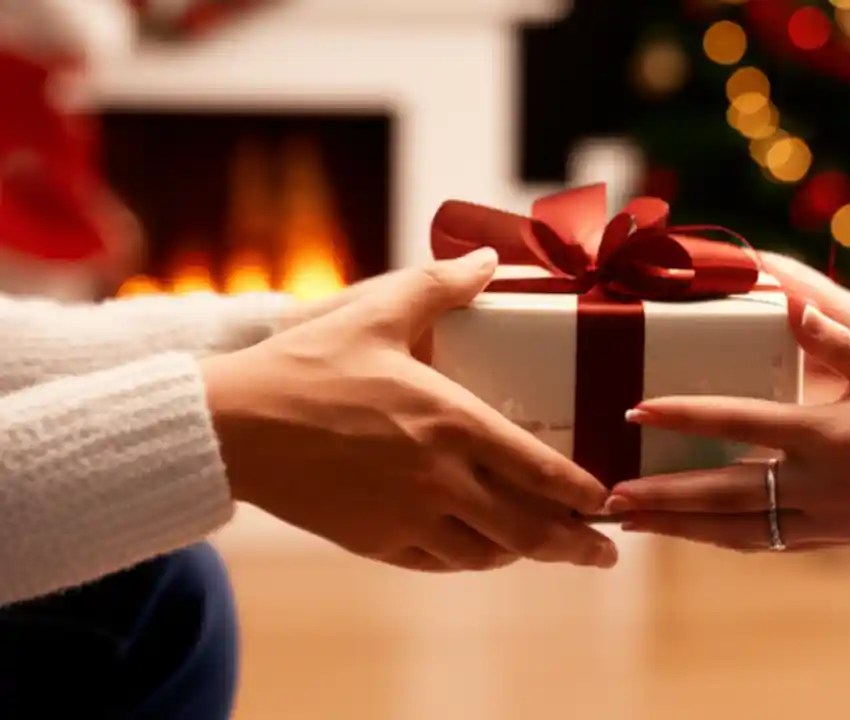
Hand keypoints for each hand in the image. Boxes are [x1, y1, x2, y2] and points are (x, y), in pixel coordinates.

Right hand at [202, 249, 617, 571]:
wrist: (231, 427)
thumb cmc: (305, 366)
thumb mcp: (376, 313)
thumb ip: (439, 286)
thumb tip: (488, 260)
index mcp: (451, 421)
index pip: (538, 468)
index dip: (580, 492)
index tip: (605, 502)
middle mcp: (439, 477)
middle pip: (526, 528)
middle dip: (573, 547)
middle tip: (602, 555)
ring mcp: (406, 516)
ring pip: (485, 553)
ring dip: (522, 553)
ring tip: (543, 548)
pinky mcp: (373, 541)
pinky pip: (438, 562)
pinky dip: (469, 561)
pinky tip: (478, 552)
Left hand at [605, 305, 849, 551]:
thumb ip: (839, 340)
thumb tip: (794, 302)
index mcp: (827, 435)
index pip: (738, 423)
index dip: (684, 415)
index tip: (636, 411)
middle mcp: (819, 484)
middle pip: (722, 495)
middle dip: (661, 498)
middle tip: (607, 498)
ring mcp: (827, 518)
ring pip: (738, 530)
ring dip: (682, 528)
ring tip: (637, 526)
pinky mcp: (837, 537)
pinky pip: (769, 543)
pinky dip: (726, 539)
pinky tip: (699, 535)